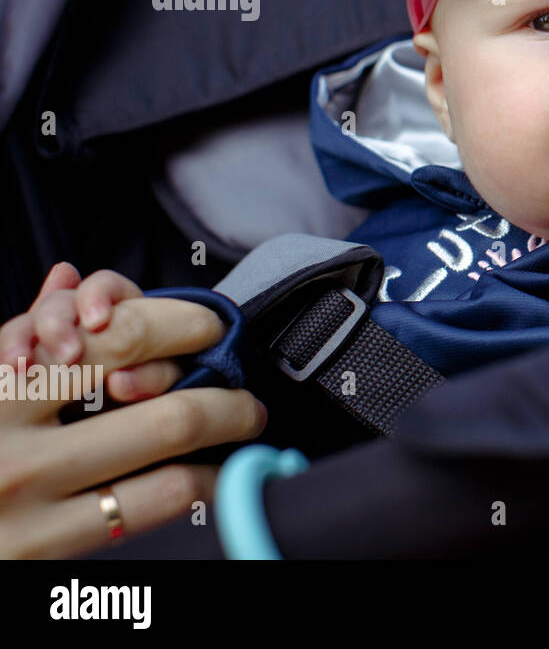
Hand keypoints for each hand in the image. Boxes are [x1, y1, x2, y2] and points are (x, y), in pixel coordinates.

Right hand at [0, 262, 265, 557]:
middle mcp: (15, 448)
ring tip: (242, 426)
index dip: (182, 327)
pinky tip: (212, 476)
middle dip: (224, 394)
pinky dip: (204, 482)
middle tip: (247, 398)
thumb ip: (27, 333)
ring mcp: (30, 504)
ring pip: (170, 450)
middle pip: (160, 401)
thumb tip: (68, 275)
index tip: (210, 330)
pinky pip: (156, 503)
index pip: (117, 339)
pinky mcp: (45, 552)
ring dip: (226, 430)